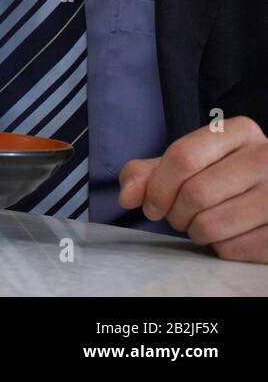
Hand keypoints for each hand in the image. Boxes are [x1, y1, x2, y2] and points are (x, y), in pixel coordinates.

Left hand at [118, 116, 267, 263]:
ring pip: (212, 224)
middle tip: (180, 216)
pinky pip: (233, 249)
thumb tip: (127, 196)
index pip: (183, 157)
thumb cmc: (224, 178)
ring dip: (196, 232)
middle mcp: (266, 157)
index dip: (157, 186)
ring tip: (204, 224)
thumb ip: (149, 173)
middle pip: (195, 193)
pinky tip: (229, 235)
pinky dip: (220, 248)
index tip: (151, 204)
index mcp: (239, 133)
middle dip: (175, 213)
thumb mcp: (188, 164)